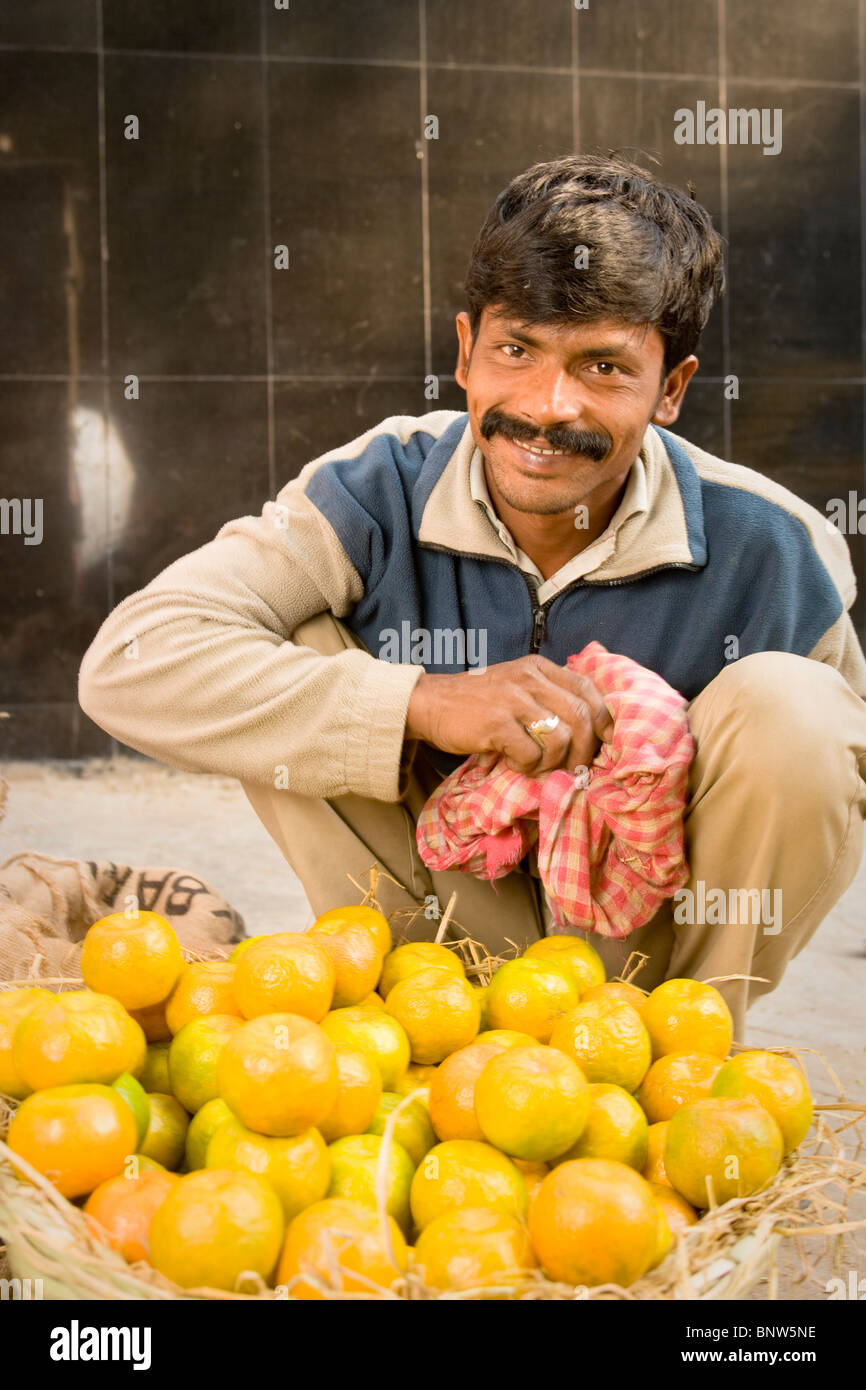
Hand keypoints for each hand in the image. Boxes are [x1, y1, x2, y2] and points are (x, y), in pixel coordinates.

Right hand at [405, 653, 613, 775]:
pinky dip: (528, 766)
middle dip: (583, 750)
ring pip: (561, 738)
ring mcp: (513, 699)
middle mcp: (530, 678)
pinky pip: (531, 754)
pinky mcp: (496, 723)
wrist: (429, 703)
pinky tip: (513, 763)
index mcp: (539, 668)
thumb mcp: (516, 686)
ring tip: (536, 766)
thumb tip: (587, 731)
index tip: (606, 742)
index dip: (604, 719)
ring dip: (553, 763)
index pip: (588, 689)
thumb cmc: (477, 702)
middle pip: (581, 717)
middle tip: (572, 768)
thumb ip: (547, 696)